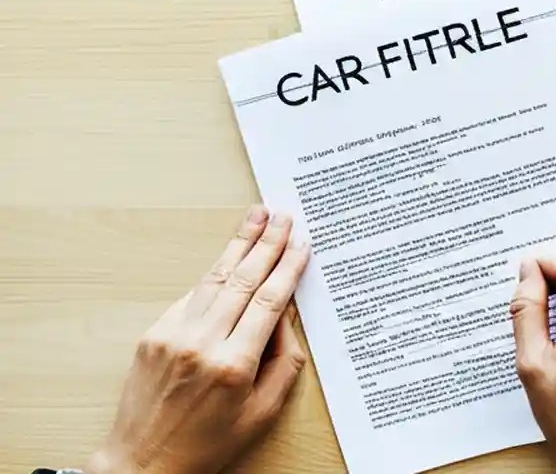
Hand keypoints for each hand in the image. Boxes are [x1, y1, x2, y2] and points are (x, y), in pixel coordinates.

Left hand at [87, 206, 311, 473]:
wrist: (143, 463)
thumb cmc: (207, 445)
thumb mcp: (262, 413)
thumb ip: (284, 363)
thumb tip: (288, 318)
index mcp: (234, 364)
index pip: (269, 301)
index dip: (288, 268)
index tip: (302, 244)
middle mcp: (201, 343)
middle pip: (242, 280)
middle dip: (266, 244)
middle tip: (282, 216)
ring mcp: (173, 336)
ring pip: (213, 279)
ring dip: (238, 245)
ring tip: (255, 217)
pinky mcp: (154, 335)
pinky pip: (191, 298)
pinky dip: (212, 276)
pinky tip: (228, 260)